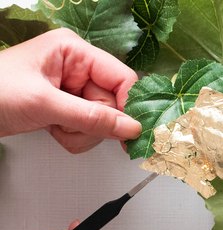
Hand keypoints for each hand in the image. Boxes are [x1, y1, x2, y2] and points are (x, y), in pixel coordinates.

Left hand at [0, 28, 140, 152]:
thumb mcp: (45, 103)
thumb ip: (91, 118)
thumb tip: (130, 128)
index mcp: (75, 53)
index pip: (121, 77)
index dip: (128, 104)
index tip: (131, 130)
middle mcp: (79, 69)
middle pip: (111, 103)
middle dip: (93, 123)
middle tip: (71, 127)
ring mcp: (74, 90)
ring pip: (101, 120)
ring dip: (82, 132)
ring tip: (56, 127)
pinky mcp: (68, 108)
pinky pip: (88, 128)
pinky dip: (74, 136)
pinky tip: (54, 130)